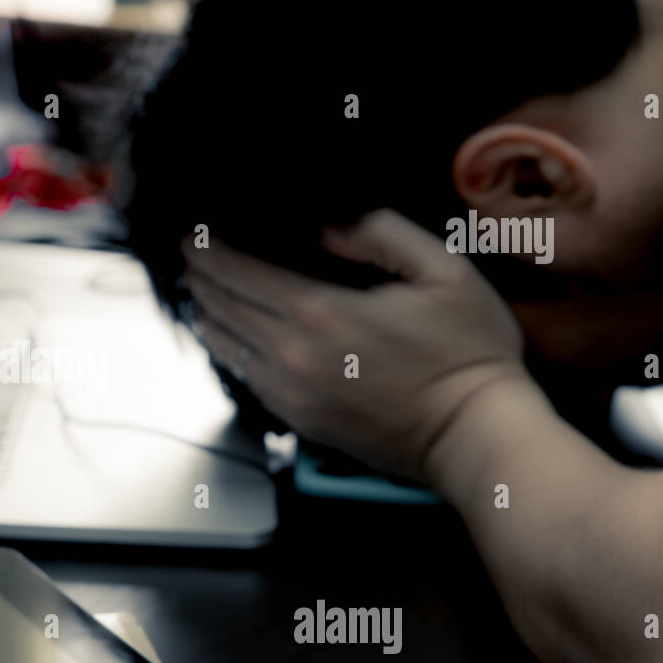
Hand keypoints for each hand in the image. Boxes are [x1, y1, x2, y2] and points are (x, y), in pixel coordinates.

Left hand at [185, 209, 527, 482]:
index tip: (190, 233)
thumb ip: (381, 233)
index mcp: (322, 314)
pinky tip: (231, 333)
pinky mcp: (297, 421)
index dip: (208, 250)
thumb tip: (325, 226)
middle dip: (200, 276)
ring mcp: (290, 394)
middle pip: (220, 308)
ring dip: (207, 313)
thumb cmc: (469, 354)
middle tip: (188, 254)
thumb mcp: (443, 270)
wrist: (474, 435)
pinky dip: (229, 349)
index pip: (238, 273)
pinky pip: (244, 377)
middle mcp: (292, 356)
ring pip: (224, 346)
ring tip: (201, 287)